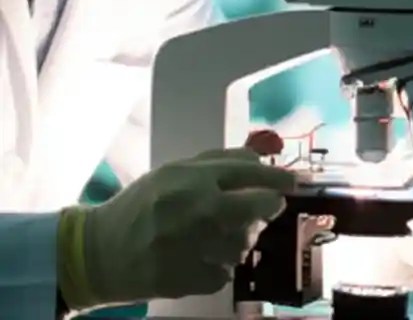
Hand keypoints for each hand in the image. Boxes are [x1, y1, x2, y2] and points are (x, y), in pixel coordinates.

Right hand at [61, 146, 294, 308]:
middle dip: (270, 206)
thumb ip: (220, 161)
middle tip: (267, 207)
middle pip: (259, 207)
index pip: (250, 172)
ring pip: (245, 242)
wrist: (98, 253)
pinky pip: (227, 272)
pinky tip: (201, 258)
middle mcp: (195, 210)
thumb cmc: (142, 207)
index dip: (279, 178)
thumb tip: (264, 156)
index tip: (291, 183)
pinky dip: (220, 266)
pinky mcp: (188, 279)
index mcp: (190, 179)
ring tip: (218, 235)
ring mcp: (193, 247)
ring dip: (241, 239)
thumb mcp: (174, 172)